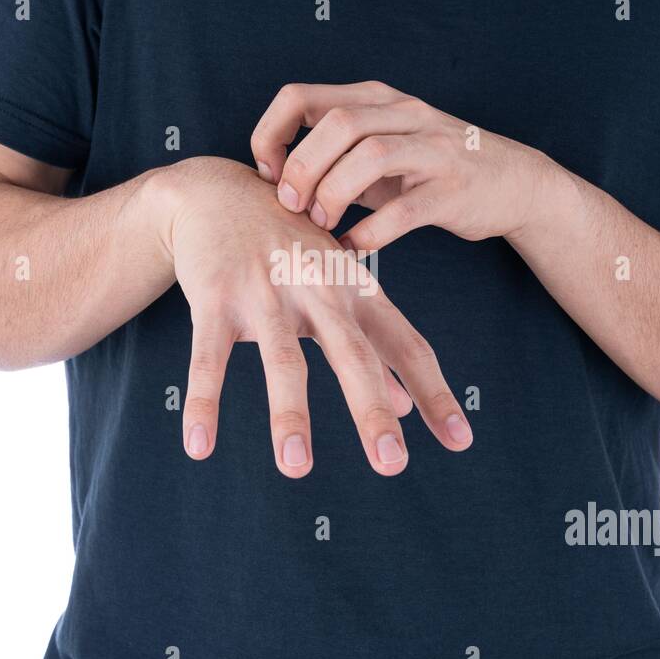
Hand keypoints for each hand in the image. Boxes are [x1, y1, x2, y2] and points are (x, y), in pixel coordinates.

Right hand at [153, 157, 472, 477]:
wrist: (217, 191)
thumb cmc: (289, 246)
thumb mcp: (338, 286)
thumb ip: (372, 347)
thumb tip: (403, 405)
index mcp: (356, 292)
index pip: (407, 347)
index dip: (434, 393)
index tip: (460, 442)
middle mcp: (319, 291)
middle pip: (353, 356)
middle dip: (372, 411)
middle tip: (392, 464)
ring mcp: (267, 293)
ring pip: (284, 359)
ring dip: (290, 414)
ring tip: (296, 468)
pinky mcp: (216, 298)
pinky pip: (209, 358)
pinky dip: (204, 402)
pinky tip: (199, 446)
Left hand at [250, 81, 549, 250]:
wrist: (514, 182)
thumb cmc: (432, 169)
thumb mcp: (381, 146)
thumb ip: (334, 153)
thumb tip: (272, 179)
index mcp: (376, 99)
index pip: (300, 97)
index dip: (271, 135)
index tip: (268, 174)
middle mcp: (404, 114)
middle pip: (336, 124)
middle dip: (301, 168)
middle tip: (291, 205)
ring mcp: (433, 149)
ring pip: (370, 156)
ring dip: (333, 194)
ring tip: (321, 223)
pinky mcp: (452, 190)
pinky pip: (402, 211)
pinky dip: (368, 233)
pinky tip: (352, 248)